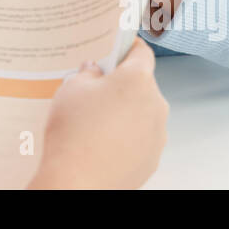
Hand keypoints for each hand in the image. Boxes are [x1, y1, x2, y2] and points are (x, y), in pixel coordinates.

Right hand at [28, 37, 168, 188]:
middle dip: (121, 85)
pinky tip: (102, 143)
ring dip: (125, 112)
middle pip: (141, 85)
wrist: (78, 181)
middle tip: (94, 91)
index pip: (141, 52)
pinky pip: (141, 137)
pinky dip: (127, 136)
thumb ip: (87, 73)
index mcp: (137, 80)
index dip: (128, 47)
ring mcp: (157, 134)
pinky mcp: (153, 157)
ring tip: (95, 124)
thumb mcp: (71, 88)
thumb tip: (94, 72)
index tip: (119, 47)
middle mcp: (155, 104)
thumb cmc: (74, 133)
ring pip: (143, 112)